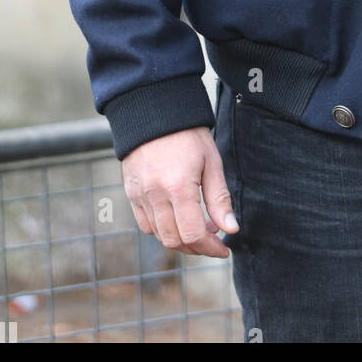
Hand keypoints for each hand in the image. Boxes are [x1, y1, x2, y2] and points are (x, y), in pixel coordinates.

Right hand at [122, 126, 239, 256]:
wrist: (155, 112)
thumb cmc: (188, 134)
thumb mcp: (212, 162)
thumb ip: (219, 199)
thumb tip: (231, 229)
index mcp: (178, 186)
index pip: (193, 234)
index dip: (210, 248)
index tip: (223, 249)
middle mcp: (155, 195)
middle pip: (174, 240)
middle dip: (197, 247)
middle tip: (213, 238)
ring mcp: (139, 195)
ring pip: (159, 235)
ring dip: (180, 239)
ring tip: (198, 226)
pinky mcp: (131, 193)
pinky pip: (145, 224)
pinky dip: (162, 230)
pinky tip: (177, 218)